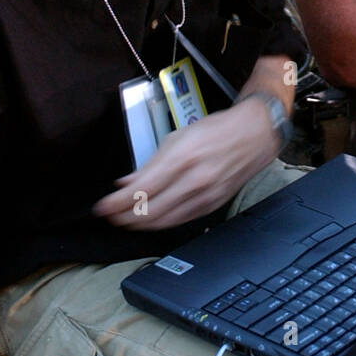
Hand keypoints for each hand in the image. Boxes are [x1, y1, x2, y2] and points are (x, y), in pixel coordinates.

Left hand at [93, 98, 281, 229]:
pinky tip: (149, 219)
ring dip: (139, 224)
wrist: (254, 136)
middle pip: (150, 211)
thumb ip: (150, 164)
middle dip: (123, 217)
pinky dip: (160, 223)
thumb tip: (126, 183)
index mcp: (182, 157)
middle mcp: (195, 180)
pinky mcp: (212, 205)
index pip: (141, 190)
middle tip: (109, 217)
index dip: (117, 203)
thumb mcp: (178, 138)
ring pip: (164, 221)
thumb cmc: (217, 131)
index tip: (102, 207)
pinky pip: (180, 221)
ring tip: (124, 220)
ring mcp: (205, 195)